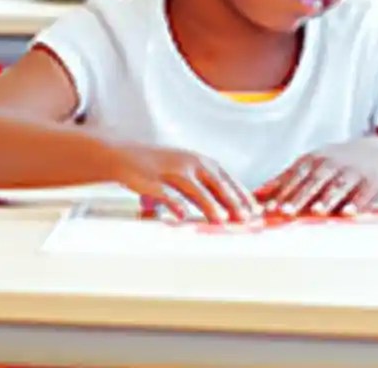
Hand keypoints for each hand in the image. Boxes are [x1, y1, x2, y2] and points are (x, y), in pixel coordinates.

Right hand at [106, 141, 259, 222]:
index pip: (227, 178)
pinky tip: (183, 217)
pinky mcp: (151, 181)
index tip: (255, 209)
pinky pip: (166, 194)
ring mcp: (170, 171)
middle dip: (232, 202)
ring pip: (195, 190)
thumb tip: (227, 207)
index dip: (242, 194)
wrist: (122, 155)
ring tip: (222, 221)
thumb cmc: (158, 166)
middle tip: (246, 218)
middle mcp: (189, 163)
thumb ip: (204, 186)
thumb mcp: (185, 170)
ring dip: (210, 205)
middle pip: (216, 184)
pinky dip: (175, 205)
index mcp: (200, 161)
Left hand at [257, 138, 377, 216]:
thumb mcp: (309, 163)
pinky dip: (356, 204)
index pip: (296, 176)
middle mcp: (333, 164)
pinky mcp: (372, 182)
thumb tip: (255, 195)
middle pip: (315, 182)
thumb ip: (283, 180)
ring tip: (317, 212)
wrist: (376, 153)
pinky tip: (348, 214)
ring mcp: (353, 172)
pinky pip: (363, 194)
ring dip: (327, 199)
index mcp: (315, 160)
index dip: (283, 192)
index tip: (270, 208)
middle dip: (301, 197)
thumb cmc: (334, 163)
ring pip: (338, 186)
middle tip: (287, 212)